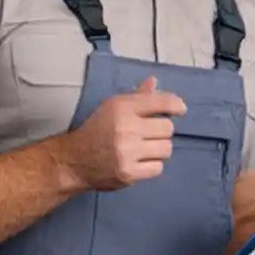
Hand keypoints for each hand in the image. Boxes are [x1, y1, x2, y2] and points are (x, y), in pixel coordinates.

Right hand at [53, 76, 186, 190]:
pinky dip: (152, 165)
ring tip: (145, 149)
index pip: (161, 102)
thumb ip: (137, 96)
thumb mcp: (113, 107)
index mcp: (122, 107)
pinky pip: (158, 168)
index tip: (180, 109)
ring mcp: (127, 152)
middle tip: (150, 134)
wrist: (74, 160)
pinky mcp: (129, 173)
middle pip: (167, 127)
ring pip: (166, 148)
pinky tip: (140, 162)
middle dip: (162, 130)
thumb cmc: (97, 130)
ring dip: (159, 149)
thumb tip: (154, 82)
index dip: (176, 104)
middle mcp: (126, 128)